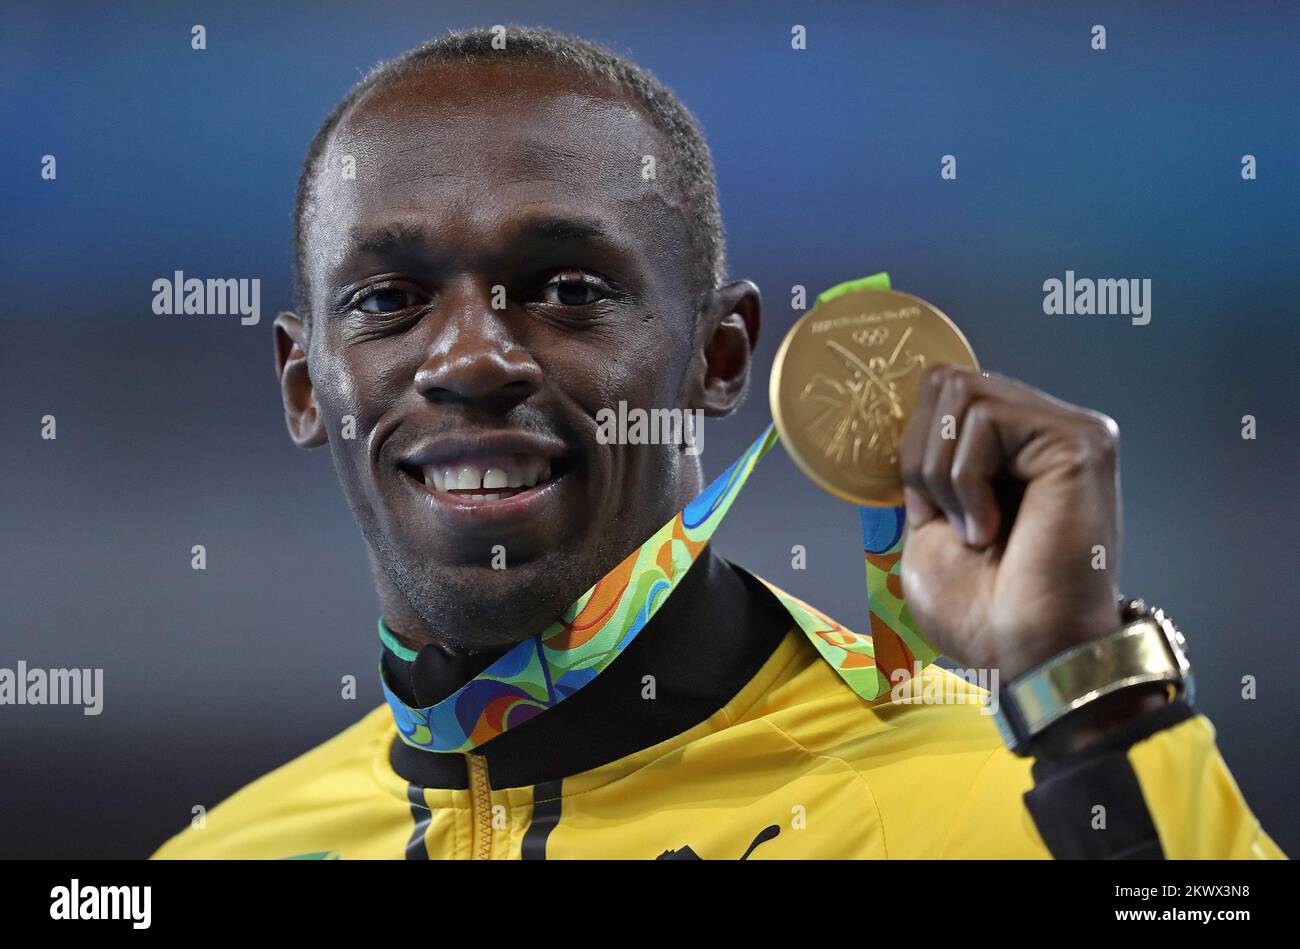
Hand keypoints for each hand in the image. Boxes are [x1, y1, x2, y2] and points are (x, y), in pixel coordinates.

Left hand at [897, 366, 1123, 681]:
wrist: (1026, 652)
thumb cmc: (983, 609)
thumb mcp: (927, 527)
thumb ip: (923, 467)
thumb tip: (905, 422)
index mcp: (1014, 449)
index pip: (943, 393)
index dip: (914, 448)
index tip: (928, 515)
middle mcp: (1046, 429)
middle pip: (948, 381)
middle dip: (923, 455)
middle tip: (946, 519)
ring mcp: (1069, 429)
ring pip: (964, 395)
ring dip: (944, 473)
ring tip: (975, 529)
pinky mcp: (1082, 440)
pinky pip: (988, 420)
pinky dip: (967, 480)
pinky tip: (992, 529)